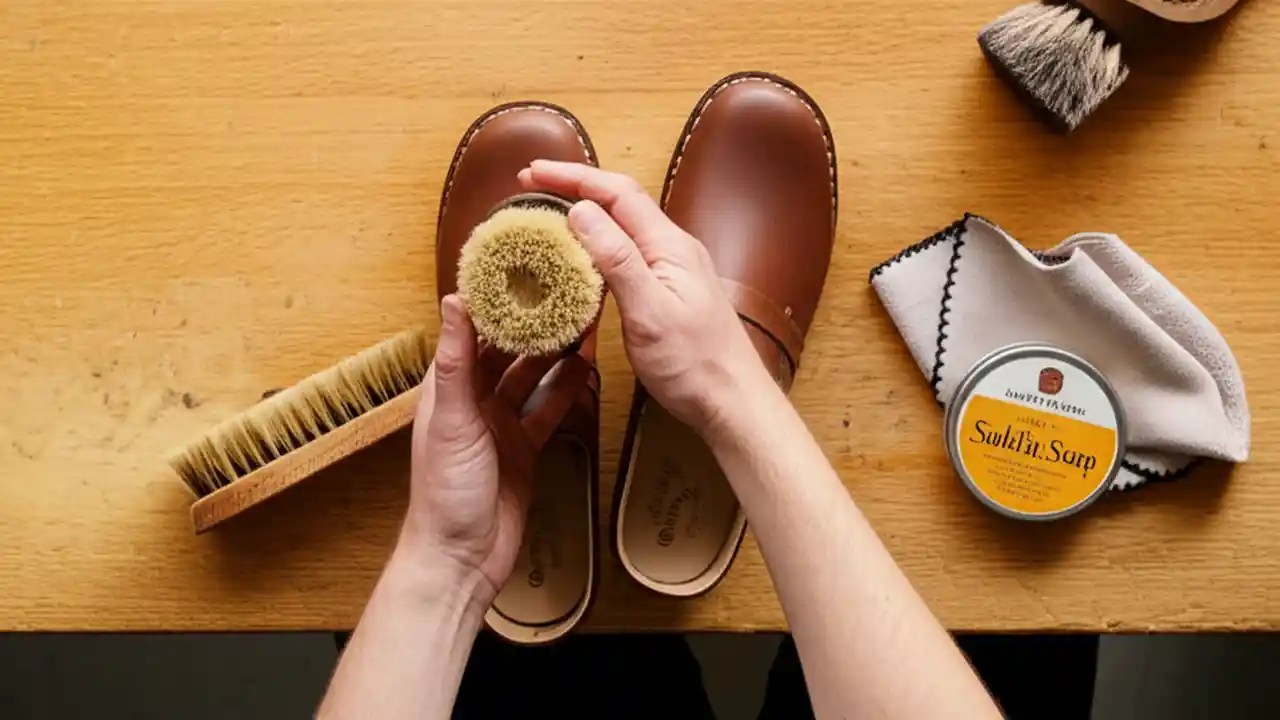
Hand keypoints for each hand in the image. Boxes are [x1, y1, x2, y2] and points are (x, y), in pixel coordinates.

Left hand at [400, 295, 589, 605]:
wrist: (462, 558)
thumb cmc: (446, 493)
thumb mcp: (453, 419)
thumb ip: (456, 361)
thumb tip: (454, 300)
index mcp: (447, 389)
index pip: (470, 332)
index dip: (493, 303)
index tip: (518, 271)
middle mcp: (473, 402)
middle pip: (505, 351)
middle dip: (530, 323)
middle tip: (560, 292)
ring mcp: (499, 425)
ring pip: (530, 377)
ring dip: (552, 353)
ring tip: (579, 322)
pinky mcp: (523, 448)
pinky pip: (546, 410)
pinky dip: (565, 390)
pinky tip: (585, 370)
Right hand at [518, 160, 769, 435]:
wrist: (733, 403)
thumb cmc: (695, 364)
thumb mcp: (650, 312)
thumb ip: (617, 259)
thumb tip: (581, 209)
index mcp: (669, 246)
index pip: (617, 192)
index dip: (574, 176)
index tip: (532, 172)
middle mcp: (673, 249)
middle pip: (620, 202)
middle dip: (575, 186)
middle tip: (529, 185)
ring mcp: (673, 270)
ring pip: (623, 227)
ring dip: (584, 213)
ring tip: (546, 213)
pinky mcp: (669, 292)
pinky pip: (628, 253)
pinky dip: (596, 244)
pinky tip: (578, 257)